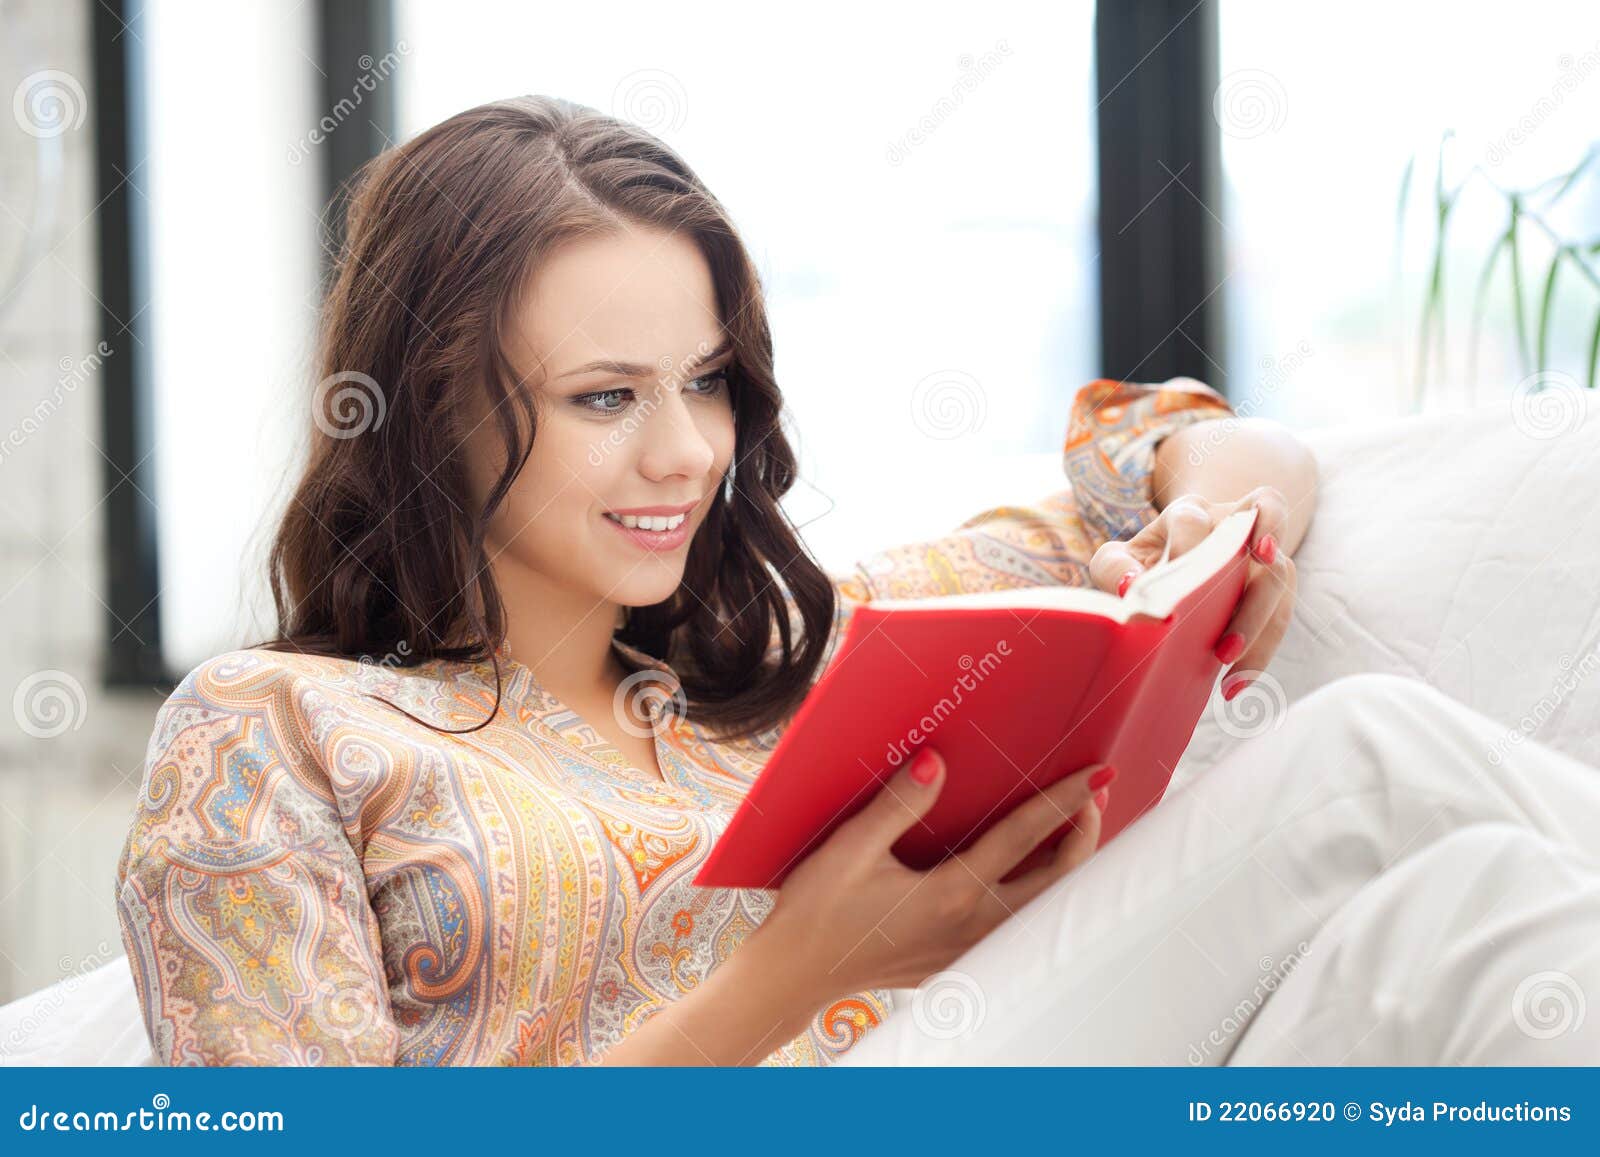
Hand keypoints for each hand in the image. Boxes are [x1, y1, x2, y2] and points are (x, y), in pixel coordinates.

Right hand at [748, 749, 1109, 1004]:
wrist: (796, 973)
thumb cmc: (817, 910)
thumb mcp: (852, 848)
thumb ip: (901, 802)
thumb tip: (938, 760)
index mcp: (952, 892)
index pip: (1023, 836)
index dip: (1063, 801)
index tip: (1094, 773)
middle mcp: (973, 925)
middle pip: (1057, 881)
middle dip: (1084, 835)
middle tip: (1095, 794)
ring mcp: (969, 948)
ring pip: (1044, 908)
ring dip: (1068, 867)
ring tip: (1077, 830)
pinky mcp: (958, 960)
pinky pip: (1019, 925)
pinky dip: (1041, 894)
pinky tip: (1032, 875)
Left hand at [1087, 484, 1296, 689]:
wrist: (1175, 561)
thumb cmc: (1142, 562)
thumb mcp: (1119, 560)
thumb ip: (1115, 568)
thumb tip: (1133, 589)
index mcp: (1187, 512)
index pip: (1193, 518)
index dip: (1187, 547)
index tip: (1176, 587)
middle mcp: (1231, 522)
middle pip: (1254, 544)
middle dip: (1244, 599)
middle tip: (1223, 649)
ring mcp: (1261, 550)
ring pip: (1281, 578)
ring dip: (1261, 629)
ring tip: (1232, 674)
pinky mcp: (1276, 580)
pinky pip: (1283, 610)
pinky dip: (1265, 648)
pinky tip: (1238, 682)